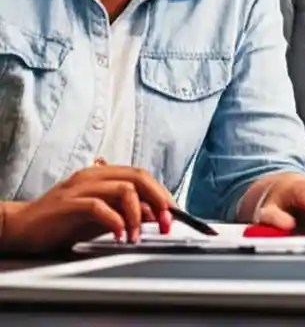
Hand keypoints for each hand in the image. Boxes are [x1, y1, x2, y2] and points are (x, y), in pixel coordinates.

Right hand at [0, 165, 174, 253]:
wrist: (22, 226)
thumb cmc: (64, 221)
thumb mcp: (103, 216)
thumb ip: (127, 212)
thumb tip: (157, 216)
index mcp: (104, 173)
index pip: (142, 176)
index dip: (163, 194)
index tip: (176, 214)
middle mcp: (94, 175)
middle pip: (139, 177)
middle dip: (158, 200)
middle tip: (166, 224)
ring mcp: (81, 187)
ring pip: (124, 189)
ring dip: (138, 214)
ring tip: (137, 236)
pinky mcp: (68, 203)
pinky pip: (99, 207)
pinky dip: (115, 222)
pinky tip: (119, 237)